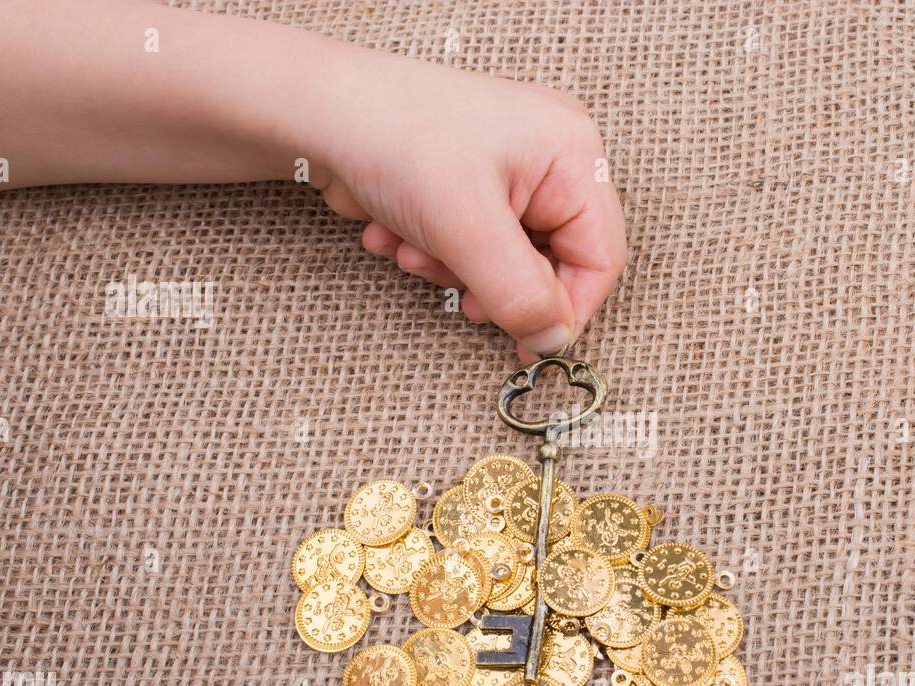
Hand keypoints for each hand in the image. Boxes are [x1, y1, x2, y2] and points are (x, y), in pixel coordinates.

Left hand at [314, 54, 627, 362]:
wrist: (314, 111)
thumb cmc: (396, 139)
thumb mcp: (468, 229)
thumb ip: (521, 294)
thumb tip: (553, 340)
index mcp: (572, 154)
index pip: (600, 256)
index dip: (567, 308)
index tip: (528, 345)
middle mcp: (550, 157)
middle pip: (553, 261)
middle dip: (495, 283)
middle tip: (461, 299)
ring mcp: (511, 169)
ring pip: (508, 260)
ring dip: (455, 271)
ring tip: (411, 249)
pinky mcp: (471, 183)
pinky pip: (474, 245)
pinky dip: (436, 252)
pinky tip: (395, 231)